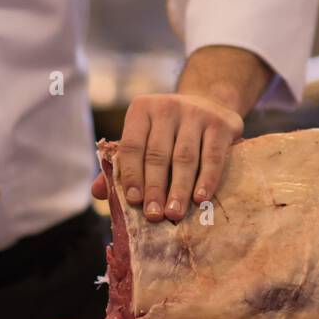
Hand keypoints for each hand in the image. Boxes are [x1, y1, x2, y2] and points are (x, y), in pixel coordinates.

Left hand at [90, 93, 243, 221]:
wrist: (210, 103)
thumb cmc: (169, 131)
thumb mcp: (144, 139)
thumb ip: (121, 165)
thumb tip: (98, 193)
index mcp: (142, 110)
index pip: (132, 145)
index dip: (131, 175)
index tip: (133, 201)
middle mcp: (167, 107)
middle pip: (157, 154)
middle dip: (154, 188)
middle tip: (153, 215)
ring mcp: (196, 113)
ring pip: (184, 157)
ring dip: (179, 189)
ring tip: (174, 213)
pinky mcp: (220, 124)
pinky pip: (212, 156)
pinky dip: (206, 179)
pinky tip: (200, 198)